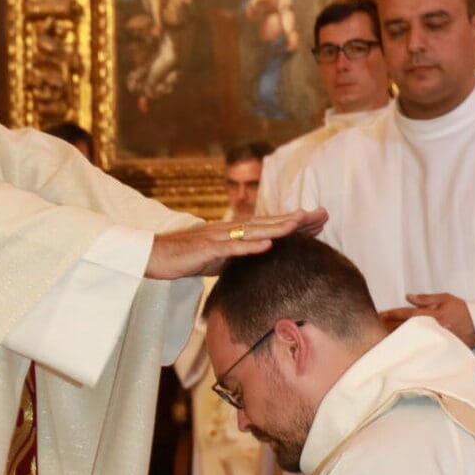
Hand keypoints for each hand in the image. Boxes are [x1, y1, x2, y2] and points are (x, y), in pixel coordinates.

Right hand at [145, 209, 328, 280]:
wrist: (151, 256)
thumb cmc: (181, 257)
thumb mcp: (215, 258)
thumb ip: (235, 256)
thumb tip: (254, 260)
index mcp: (233, 233)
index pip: (269, 226)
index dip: (294, 224)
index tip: (319, 222)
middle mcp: (228, 230)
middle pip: (267, 223)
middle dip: (296, 219)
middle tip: (324, 214)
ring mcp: (217, 238)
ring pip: (253, 231)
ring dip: (278, 227)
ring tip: (301, 223)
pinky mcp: (205, 250)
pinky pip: (230, 249)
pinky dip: (250, 247)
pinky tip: (268, 246)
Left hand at [380, 293, 474, 348]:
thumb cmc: (462, 310)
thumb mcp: (445, 298)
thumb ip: (426, 298)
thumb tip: (408, 297)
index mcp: (432, 315)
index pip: (407, 314)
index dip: (392, 314)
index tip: (380, 315)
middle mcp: (432, 329)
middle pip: (406, 328)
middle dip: (390, 327)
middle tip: (375, 327)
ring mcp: (435, 340)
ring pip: (412, 340)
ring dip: (397, 337)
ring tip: (382, 337)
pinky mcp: (440, 349)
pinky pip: (421, 347)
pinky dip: (411, 347)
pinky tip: (400, 347)